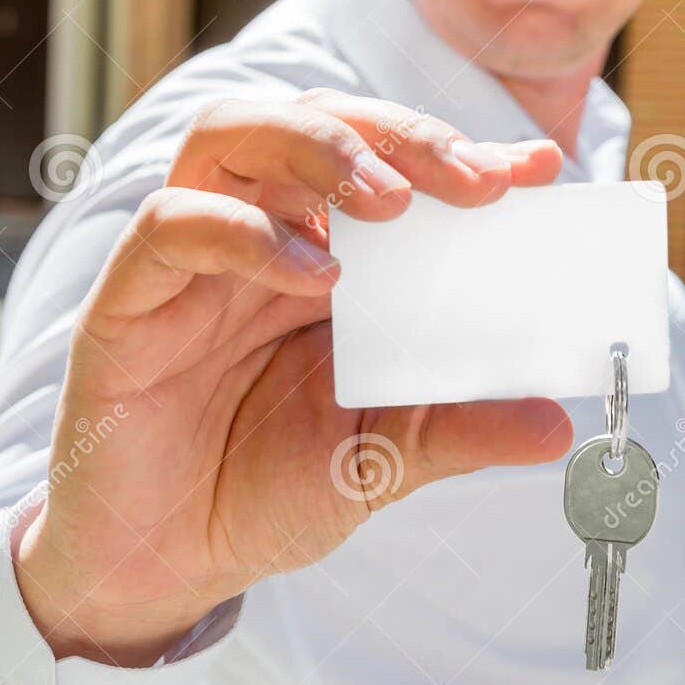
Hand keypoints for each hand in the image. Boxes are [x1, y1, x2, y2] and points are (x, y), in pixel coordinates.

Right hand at [15, 92, 571, 666]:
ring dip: (321, 148)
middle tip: (473, 182)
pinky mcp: (129, 299)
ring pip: (234, 134)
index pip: (388, 164)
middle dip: (401, 135)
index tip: (535, 170)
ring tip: (391, 203)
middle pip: (316, 118)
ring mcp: (192, 259)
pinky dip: (245, 232)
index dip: (460, 151)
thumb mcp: (383, 459)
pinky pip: (173, 225)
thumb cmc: (264, 491)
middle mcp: (259, 236)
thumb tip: (556, 423)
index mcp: (323, 256)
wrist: (165, 565)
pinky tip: (311, 275)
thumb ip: (459, 427)